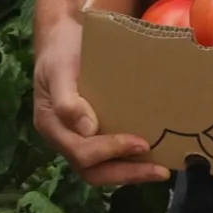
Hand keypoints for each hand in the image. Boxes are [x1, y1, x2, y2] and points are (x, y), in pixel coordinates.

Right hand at [31, 10, 171, 186]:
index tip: (141, 143)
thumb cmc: (60, 51)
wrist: (61, 39)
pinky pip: (106, 156)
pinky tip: (151, 156)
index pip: (81, 151)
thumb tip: (87, 129)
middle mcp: (63, 138)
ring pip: (100, 169)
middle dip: (127, 173)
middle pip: (92, 171)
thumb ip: (66, 99)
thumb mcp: (59, 69)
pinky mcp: (90, 132)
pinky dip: (127, 160)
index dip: (111, 151)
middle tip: (160, 171)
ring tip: (160, 170)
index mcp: (52, 125)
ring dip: (130, 172)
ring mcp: (76, 137)